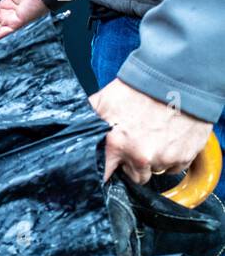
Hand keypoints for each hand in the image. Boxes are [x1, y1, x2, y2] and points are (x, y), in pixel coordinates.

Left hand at [90, 79, 214, 183]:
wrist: (178, 79)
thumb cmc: (140, 88)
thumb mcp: (104, 100)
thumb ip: (88, 120)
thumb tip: (70, 130)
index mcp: (116, 144)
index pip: (103, 176)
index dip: (105, 174)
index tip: (108, 170)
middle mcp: (141, 156)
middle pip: (133, 176)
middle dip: (132, 164)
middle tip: (135, 144)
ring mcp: (165, 158)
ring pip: (154, 171)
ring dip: (153, 160)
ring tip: (153, 137)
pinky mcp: (185, 156)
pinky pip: (174, 167)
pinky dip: (171, 157)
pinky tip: (168, 139)